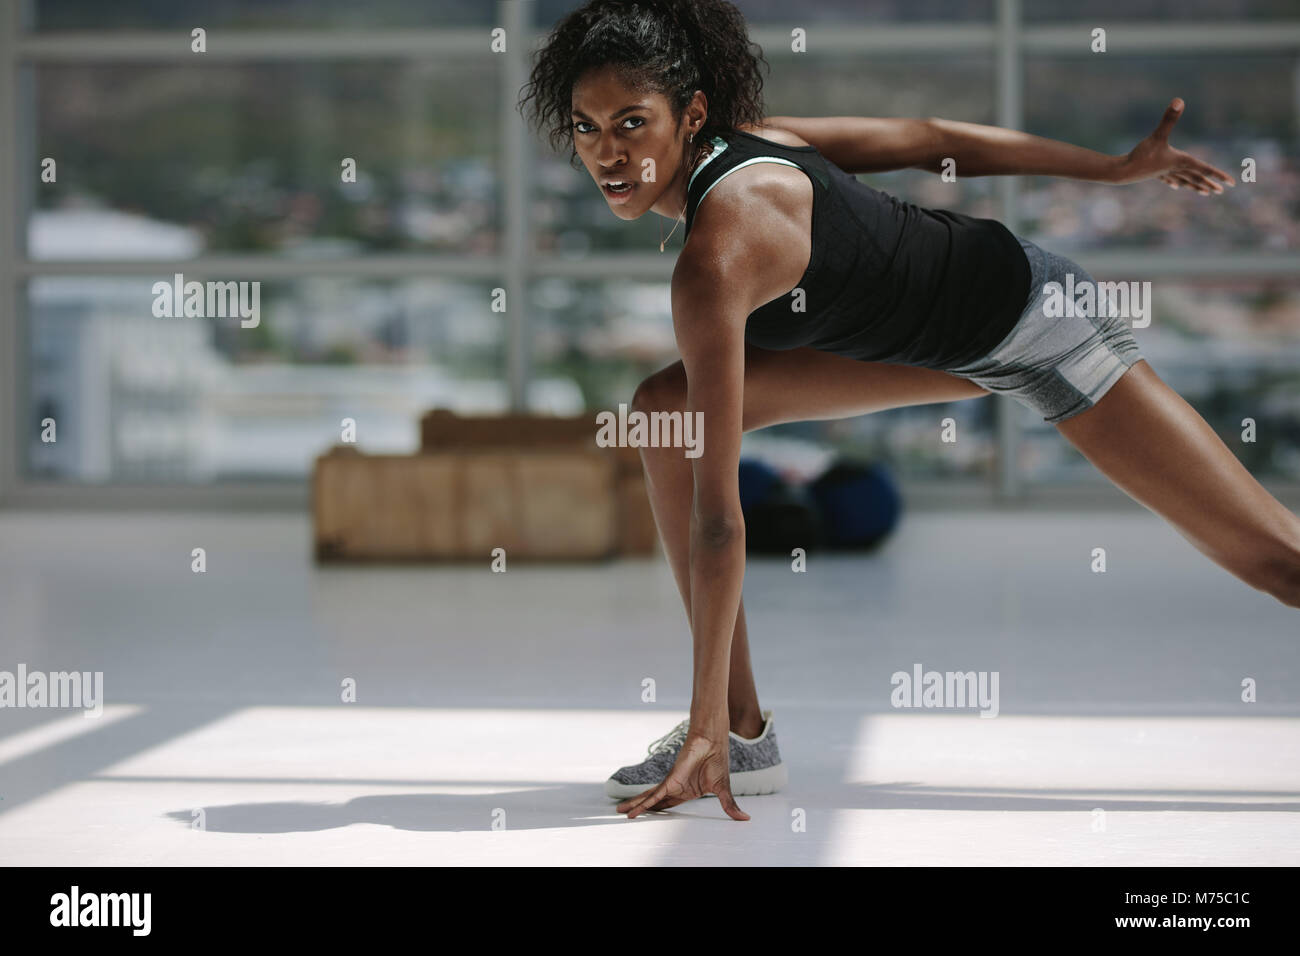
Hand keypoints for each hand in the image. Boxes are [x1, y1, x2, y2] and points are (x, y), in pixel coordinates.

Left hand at [615, 729, 749, 820]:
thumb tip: (745, 819)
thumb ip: (729, 806)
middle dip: (642, 807)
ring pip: (650, 799)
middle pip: (656, 802)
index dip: (659, 810)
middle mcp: (677, 788)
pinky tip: (632, 812)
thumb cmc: (717, 760)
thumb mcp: (723, 789)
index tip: (649, 815)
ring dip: (636, 805)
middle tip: (627, 813)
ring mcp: (672, 784)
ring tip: (620, 811)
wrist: (712, 740)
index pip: (670, 804)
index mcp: (688, 790)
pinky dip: (643, 804)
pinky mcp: (670, 780)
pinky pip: (654, 796)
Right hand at [1115, 98, 1234, 192]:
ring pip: (1184, 181)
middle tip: (1220, 191)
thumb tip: (1179, 101)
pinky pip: (1168, 179)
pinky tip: (1176, 187)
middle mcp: (1175, 169)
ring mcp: (1164, 174)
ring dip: (1195, 186)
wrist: (1122, 172)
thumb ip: (1169, 119)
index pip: (1204, 168)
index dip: (1219, 174)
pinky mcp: (1154, 174)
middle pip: (1195, 177)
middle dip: (1209, 183)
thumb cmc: (1140, 154)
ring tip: (1205, 193)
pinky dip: (1175, 183)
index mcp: (1180, 161)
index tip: (1231, 183)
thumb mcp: (1157, 135)